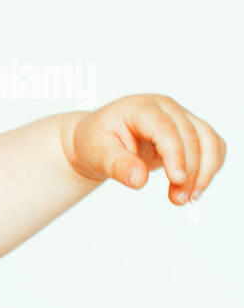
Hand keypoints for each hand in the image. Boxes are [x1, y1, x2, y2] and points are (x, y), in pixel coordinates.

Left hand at [66, 95, 225, 203]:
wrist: (98, 140)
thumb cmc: (96, 142)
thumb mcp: (97, 154)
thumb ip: (117, 165)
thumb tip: (139, 180)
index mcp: (140, 108)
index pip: (165, 129)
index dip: (175, 154)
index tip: (177, 180)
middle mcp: (165, 108)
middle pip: (192, 136)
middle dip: (190, 171)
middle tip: (178, 199)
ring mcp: (180, 118)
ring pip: (209, 141)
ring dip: (204, 172)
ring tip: (187, 198)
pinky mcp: (189, 131)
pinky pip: (212, 147)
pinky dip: (209, 168)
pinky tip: (194, 188)